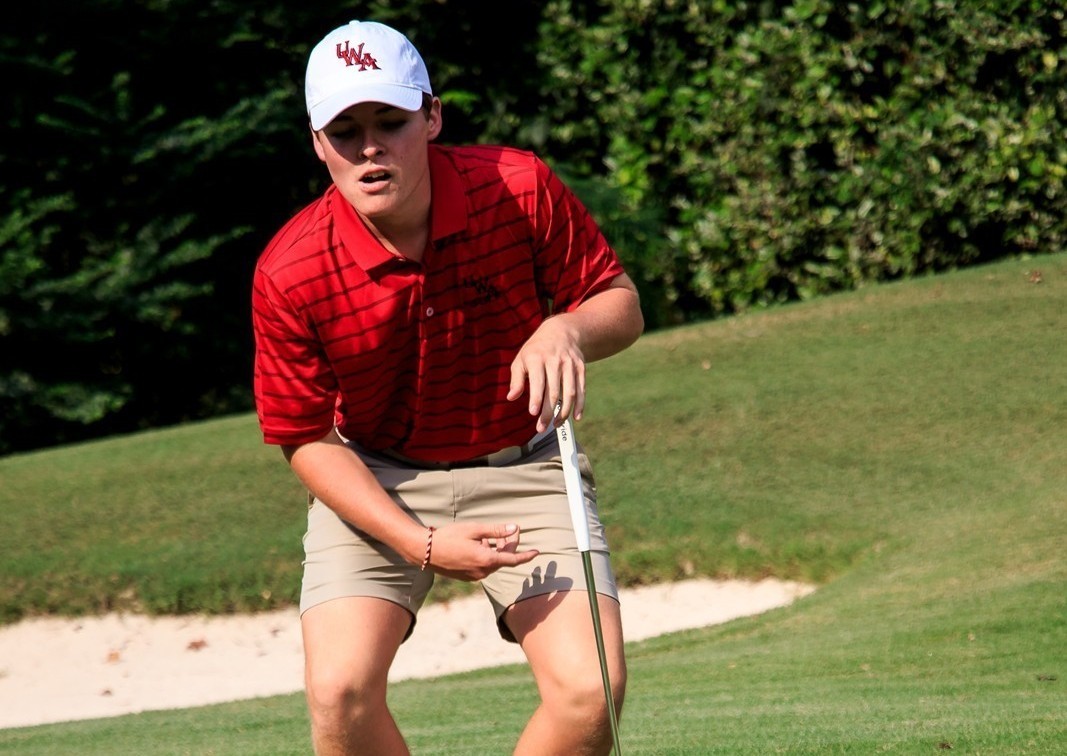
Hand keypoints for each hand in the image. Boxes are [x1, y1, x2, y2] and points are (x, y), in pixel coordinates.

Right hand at [425, 522, 538, 580]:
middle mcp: (483, 571)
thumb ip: (496, 530)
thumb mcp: (474, 529)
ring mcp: (475, 576)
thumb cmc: (449, 537)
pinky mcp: (468, 577)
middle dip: (509, 544)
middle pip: (503, 558)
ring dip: (495, 549)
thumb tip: (514, 528)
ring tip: (486, 536)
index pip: (513, 559)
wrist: (425, 551)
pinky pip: (483, 566)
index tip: (537, 552)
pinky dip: (486, 555)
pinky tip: (477, 544)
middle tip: (510, 529)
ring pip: (493, 562)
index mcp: (486, 559)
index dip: (526, 555)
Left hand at [506, 315, 585, 431]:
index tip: (533, 413)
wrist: (561, 331)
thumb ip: (516, 379)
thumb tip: (511, 397)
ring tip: (555, 425)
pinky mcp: (580, 368)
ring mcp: (569, 365)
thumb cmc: (536, 350)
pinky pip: (581, 389)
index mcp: (537, 358)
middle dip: (548, 412)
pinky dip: (580, 405)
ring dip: (564, 412)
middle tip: (541, 427)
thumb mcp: (521, 359)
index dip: (536, 398)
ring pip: (569, 392)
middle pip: (553, 391)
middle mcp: (555, 361)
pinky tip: (575, 417)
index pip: (538, 381)